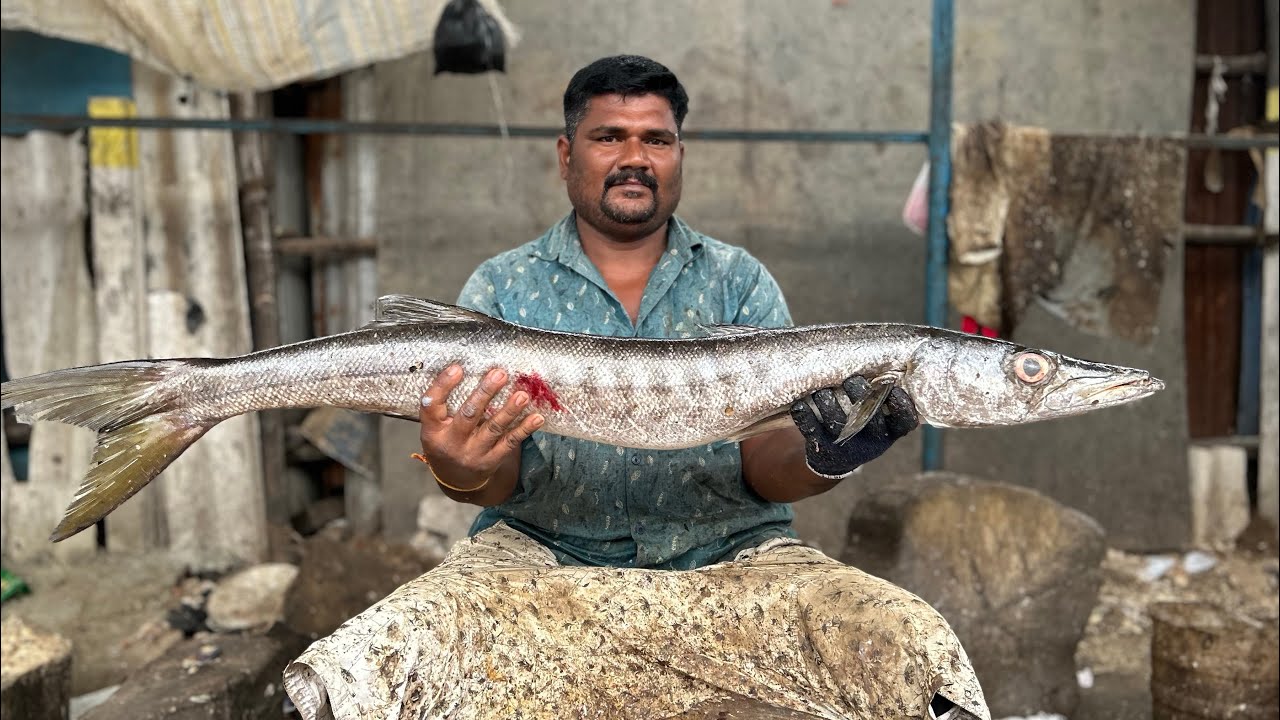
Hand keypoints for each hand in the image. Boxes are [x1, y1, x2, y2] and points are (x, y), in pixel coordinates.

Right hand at [416, 364, 543, 491]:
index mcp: (433, 430)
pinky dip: (524, 429)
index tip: (458, 368)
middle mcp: (452, 442)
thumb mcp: (437, 427)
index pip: (431, 406)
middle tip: (499, 374)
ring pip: (493, 429)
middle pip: (468, 415)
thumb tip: (474, 369)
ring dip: (509, 411)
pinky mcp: (491, 460)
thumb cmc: (447, 442)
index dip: (443, 386)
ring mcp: (473, 453)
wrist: (456, 481)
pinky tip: (536, 417)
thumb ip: (447, 405)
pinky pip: (510, 443)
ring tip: (522, 395)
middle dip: (485, 393)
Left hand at [788, 376, 918, 478]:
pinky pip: (811, 430)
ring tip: (823, 390)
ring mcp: (848, 446)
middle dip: (860, 393)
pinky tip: (800, 404)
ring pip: (837, 421)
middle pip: (869, 417)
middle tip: (852, 379)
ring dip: (828, 400)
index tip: (894, 389)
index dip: (902, 405)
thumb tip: (887, 358)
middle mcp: (873, 442)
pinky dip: (805, 415)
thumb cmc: (864, 423)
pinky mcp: (823, 448)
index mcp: (891, 431)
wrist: (838, 457)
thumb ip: (884, 394)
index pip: (904, 421)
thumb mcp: (882, 416)